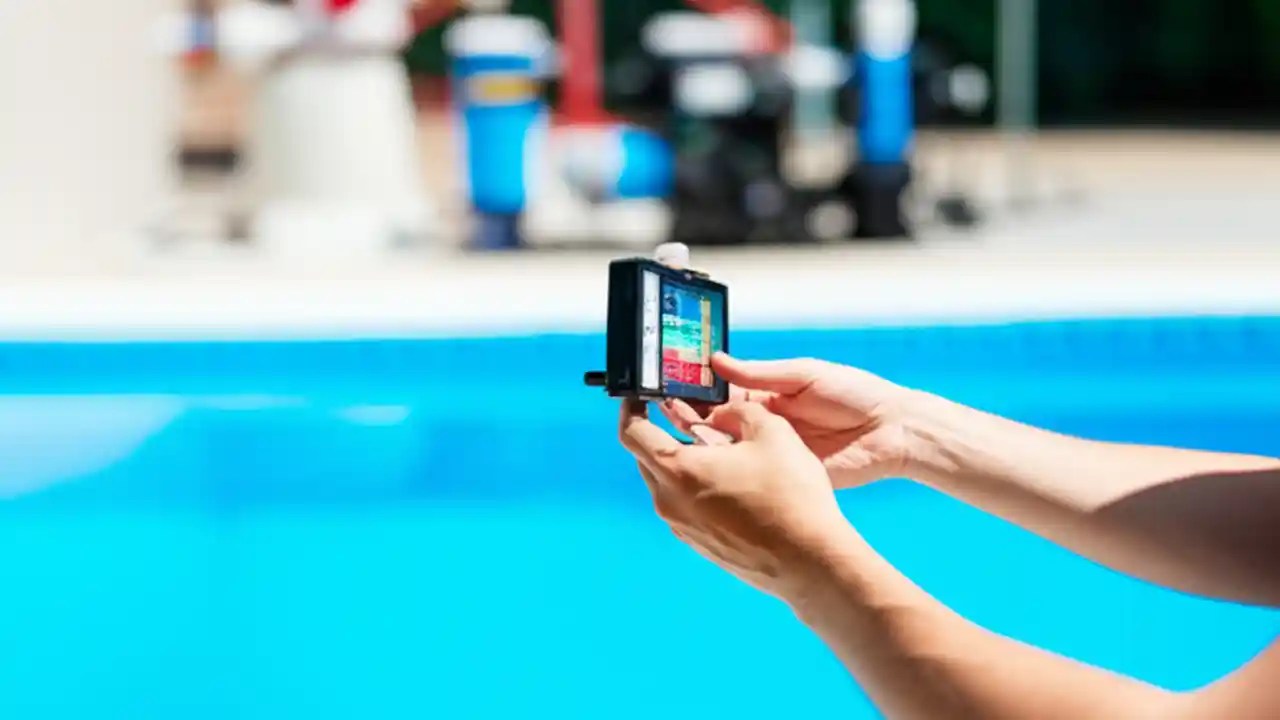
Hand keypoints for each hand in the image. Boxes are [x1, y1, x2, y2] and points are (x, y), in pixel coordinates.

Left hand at [619, 399, 853, 599]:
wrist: (808, 560)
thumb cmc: (790, 496)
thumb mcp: (771, 431)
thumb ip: (739, 410)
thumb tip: (724, 412)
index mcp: (678, 470)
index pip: (632, 433)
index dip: (631, 408)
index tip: (641, 396)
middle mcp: (670, 501)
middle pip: (646, 459)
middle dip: (659, 433)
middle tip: (686, 417)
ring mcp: (683, 527)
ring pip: (666, 484)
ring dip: (681, 463)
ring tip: (717, 450)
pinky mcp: (699, 544)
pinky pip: (684, 506)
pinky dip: (694, 488)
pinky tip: (730, 482)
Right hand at [661, 354, 916, 488]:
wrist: (892, 432)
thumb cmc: (854, 393)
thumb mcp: (804, 374)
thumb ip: (760, 373)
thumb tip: (717, 361)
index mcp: (767, 395)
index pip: (722, 390)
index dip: (696, 388)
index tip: (669, 382)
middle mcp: (763, 423)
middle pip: (715, 420)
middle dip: (687, 414)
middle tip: (659, 408)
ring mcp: (770, 452)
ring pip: (724, 449)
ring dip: (698, 441)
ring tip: (670, 432)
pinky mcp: (782, 476)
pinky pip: (747, 473)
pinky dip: (723, 471)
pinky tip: (699, 464)